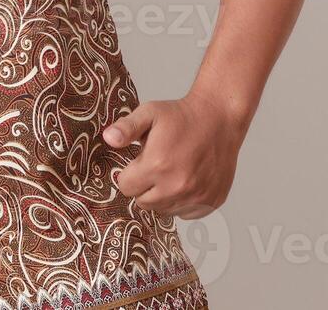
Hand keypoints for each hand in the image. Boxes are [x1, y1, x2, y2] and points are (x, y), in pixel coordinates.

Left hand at [101, 91, 250, 218]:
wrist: (220, 118)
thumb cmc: (183, 116)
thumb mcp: (150, 114)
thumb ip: (126, 128)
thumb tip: (108, 138)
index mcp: (157, 165)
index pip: (126, 187)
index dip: (129, 174)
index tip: (138, 162)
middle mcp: (176, 186)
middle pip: (143, 203)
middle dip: (144, 186)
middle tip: (156, 165)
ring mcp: (196, 197)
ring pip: (164, 210)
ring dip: (163, 195)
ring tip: (172, 171)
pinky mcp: (210, 202)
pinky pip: (185, 213)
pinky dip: (183, 201)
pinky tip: (187, 179)